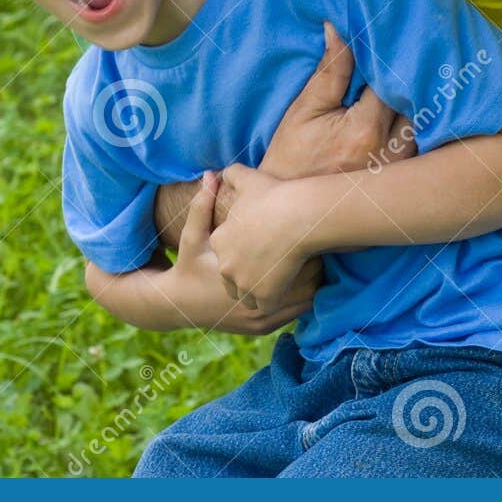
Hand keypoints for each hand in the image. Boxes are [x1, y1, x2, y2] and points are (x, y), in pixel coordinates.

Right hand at [165, 173, 320, 334]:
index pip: (285, 260)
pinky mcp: (262, 328)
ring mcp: (258, 319)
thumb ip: (201, 206)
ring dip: (313, 282)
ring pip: (303, 300)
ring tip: (320, 260)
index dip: (300, 244)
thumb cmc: (188, 266)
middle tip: (322, 243)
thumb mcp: (191, 237)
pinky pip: (295, 314)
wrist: (180, 306)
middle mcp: (250, 302)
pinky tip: (309, 281)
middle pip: (300, 283)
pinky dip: (304, 298)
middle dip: (311, 262)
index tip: (307, 228)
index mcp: (240, 277)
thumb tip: (210, 174)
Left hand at [208, 164, 317, 314]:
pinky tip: (287, 286)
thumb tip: (220, 170)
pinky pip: (268, 306)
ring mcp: (244, 285)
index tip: (259, 245)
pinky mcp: (264, 298)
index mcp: (218, 240)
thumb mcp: (248, 179)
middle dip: (248, 274)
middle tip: (269, 264)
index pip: (226, 253)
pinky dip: (277, 299)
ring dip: (260, 291)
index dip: (243, 250)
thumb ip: (232, 174)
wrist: (297, 217)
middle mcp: (225, 266)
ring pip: (248, 296)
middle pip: (234, 278)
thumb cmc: (274, 196)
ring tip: (278, 278)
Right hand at [260, 21, 415, 178]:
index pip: (393, 81)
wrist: (288, 210)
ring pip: (425, 126)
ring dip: (415, 106)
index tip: (384, 47)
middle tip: (398, 65)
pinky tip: (405, 117)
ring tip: (401, 90)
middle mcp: (390, 152)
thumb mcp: (304, 109)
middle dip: (407, 83)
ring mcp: (399, 171)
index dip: (389, 61)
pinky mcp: (402, 185)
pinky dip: (416, 131)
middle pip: (416, 102)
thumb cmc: (291, 156)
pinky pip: (421, 149)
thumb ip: (330, 70)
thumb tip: (337, 28)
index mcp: (365, 130)